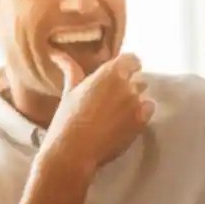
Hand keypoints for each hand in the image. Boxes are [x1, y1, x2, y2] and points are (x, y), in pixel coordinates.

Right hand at [43, 51, 154, 170]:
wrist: (74, 150)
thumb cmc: (68, 118)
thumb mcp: (69, 91)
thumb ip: (70, 69)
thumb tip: (56, 53)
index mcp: (110, 73)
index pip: (133, 60)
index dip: (129, 66)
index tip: (122, 74)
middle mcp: (127, 85)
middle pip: (139, 79)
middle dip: (130, 86)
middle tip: (114, 99)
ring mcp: (136, 103)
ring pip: (143, 96)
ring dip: (135, 101)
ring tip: (118, 114)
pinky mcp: (141, 121)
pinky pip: (148, 111)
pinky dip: (141, 114)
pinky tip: (125, 122)